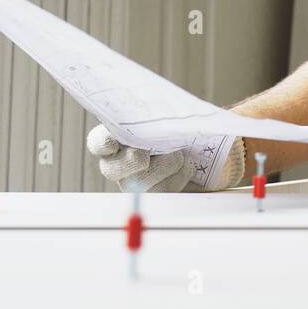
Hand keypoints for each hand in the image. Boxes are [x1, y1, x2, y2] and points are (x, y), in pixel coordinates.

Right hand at [86, 126, 244, 192]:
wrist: (209, 149)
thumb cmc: (183, 128)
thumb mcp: (172, 116)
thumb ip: (160, 113)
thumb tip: (160, 112)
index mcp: (118, 137)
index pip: (99, 142)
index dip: (102, 143)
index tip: (113, 143)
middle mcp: (120, 162)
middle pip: (111, 169)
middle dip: (131, 161)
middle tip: (146, 155)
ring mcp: (135, 182)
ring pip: (139, 182)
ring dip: (164, 165)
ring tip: (180, 155)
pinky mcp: (155, 195)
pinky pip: (161, 192)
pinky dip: (178, 177)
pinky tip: (187, 167)